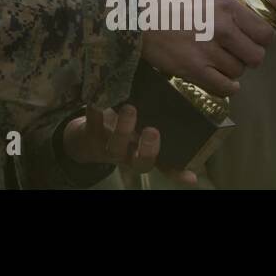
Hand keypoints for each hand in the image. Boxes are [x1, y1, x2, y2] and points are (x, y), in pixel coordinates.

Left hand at [62, 104, 197, 185]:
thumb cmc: (120, 129)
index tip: (191, 176)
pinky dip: (95, 112)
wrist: (84, 138)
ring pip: (117, 146)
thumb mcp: (139, 127)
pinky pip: (92, 124)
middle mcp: (128, 155)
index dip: (177, 173)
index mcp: (143, 153)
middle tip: (153, 131)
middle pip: (141, 162)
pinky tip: (99, 99)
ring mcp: (108, 147)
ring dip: (123, 129)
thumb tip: (188, 98)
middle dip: (149, 149)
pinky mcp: (90, 134)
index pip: (165, 167)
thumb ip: (157, 117)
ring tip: (129, 109)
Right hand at [136, 0, 274, 96]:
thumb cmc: (168, 4)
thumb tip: (253, 27)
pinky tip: (217, 77)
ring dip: (229, 70)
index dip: (259, 41)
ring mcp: (207, 49)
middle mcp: (220, 26)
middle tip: (232, 54)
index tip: (249, 42)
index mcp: (225, 5)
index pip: (266, 33)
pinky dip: (225, 86)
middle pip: (256, 56)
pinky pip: (225, 87)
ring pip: (238, 72)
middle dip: (247, 57)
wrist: (136, 16)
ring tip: (214, 61)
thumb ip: (229, 11)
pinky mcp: (193, 68)